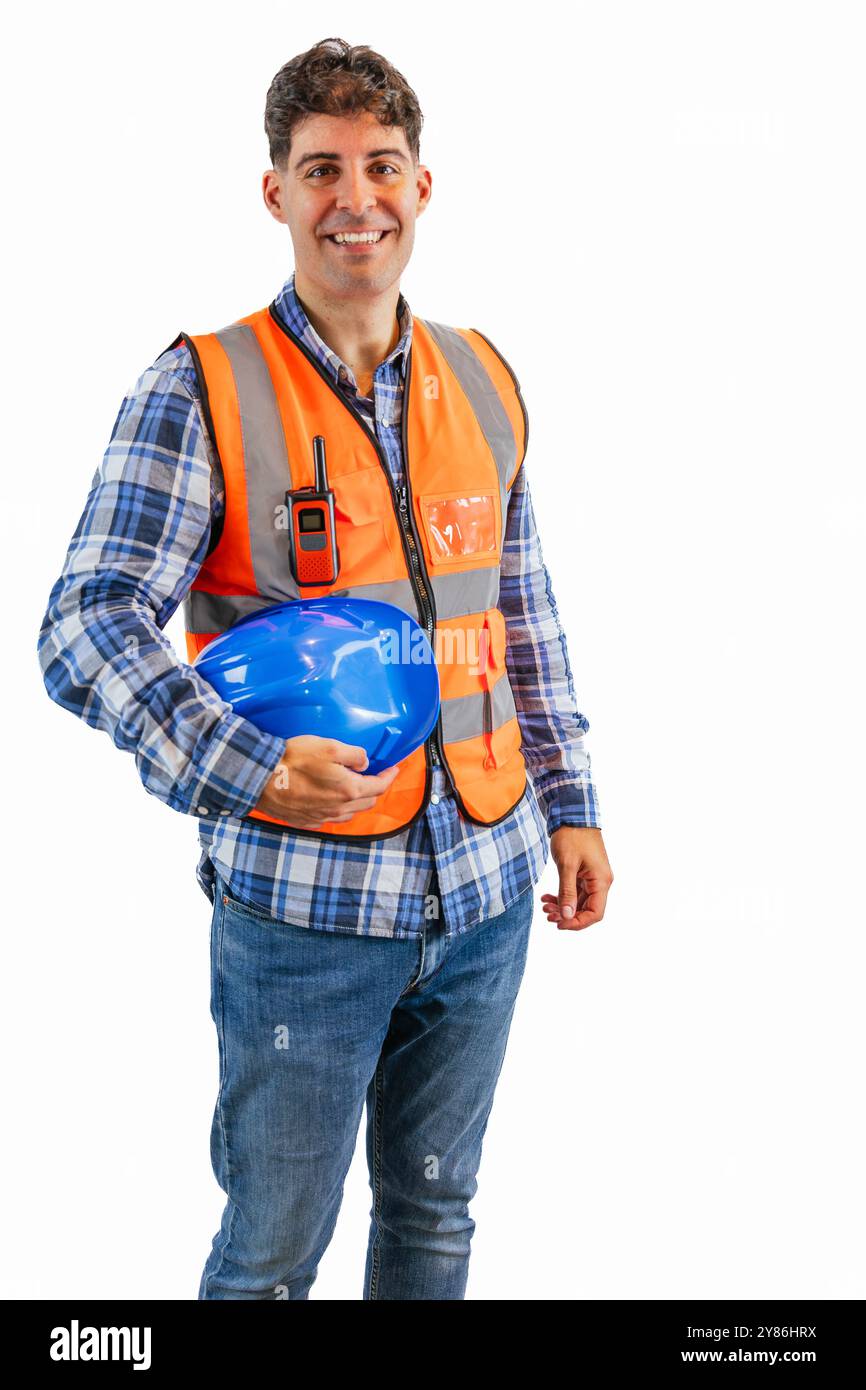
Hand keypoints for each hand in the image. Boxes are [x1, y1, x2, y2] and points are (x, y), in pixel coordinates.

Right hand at [253, 735, 400, 828]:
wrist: (259, 778)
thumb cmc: (294, 759)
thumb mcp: (330, 746)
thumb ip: (354, 755)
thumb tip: (364, 763)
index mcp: (349, 790)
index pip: (379, 787)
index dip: (389, 777)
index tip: (393, 769)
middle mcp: (338, 808)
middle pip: (366, 803)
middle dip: (375, 789)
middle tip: (375, 777)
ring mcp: (321, 817)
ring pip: (348, 813)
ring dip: (356, 802)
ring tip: (354, 788)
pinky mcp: (305, 821)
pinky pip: (328, 819)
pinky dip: (336, 810)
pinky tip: (330, 801)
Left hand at [541, 826, 612, 930]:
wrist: (572, 813)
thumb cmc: (572, 836)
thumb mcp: (566, 865)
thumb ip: (567, 892)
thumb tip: (567, 916)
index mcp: (601, 881)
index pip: (595, 914)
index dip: (577, 923)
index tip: (559, 924)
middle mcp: (601, 882)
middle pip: (586, 909)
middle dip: (567, 915)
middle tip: (547, 914)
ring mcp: (593, 877)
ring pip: (579, 901)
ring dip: (562, 906)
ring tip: (544, 906)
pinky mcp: (585, 873)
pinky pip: (576, 891)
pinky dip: (562, 896)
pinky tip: (547, 897)